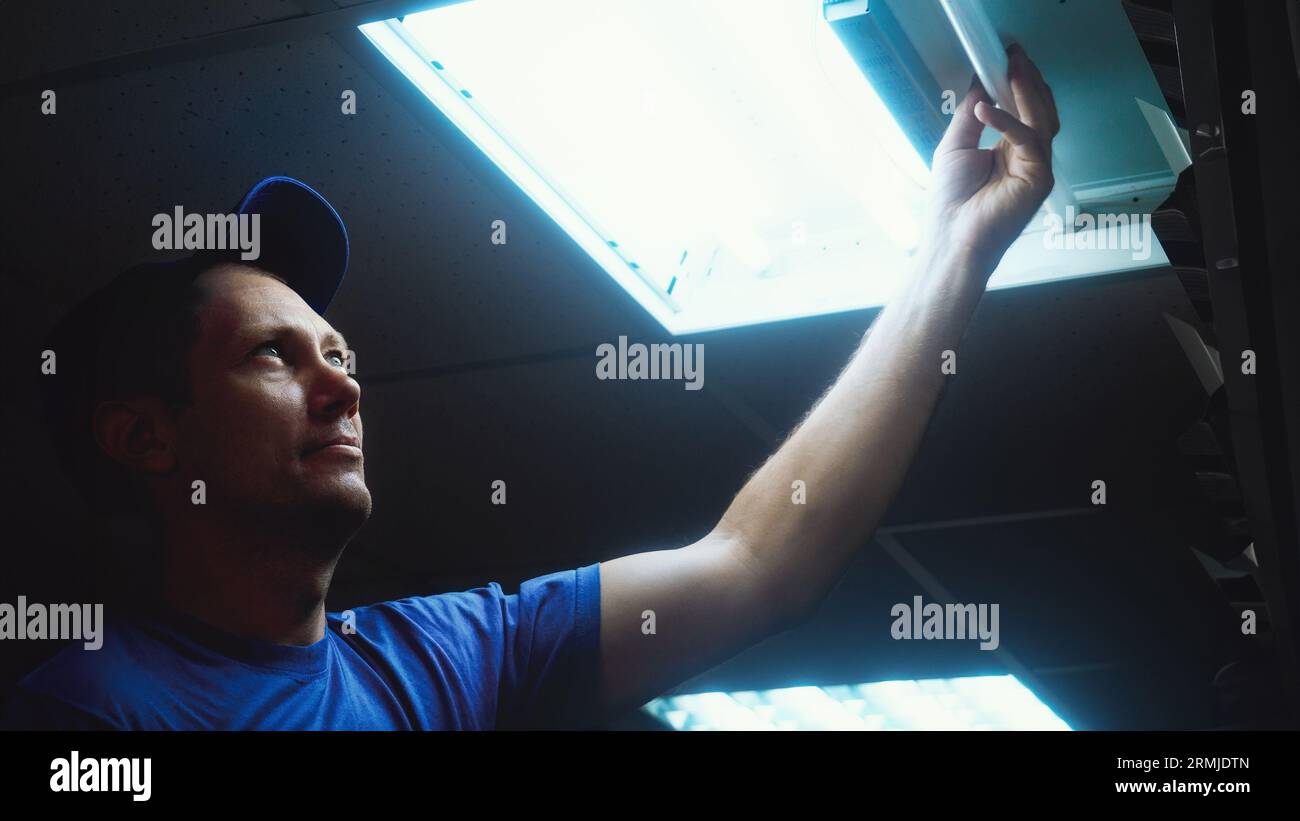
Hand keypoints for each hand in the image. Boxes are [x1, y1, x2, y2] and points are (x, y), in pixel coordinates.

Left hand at [922, 43, 1060, 276]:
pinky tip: (985, 108)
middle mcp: (1029, 157)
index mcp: (1011, 150)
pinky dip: (1007, 120)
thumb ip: (970, 114)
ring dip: (1025, 89)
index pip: (1024, 109)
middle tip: (1013, 55)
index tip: (1005, 57)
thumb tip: (978, 81)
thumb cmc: (950, 203)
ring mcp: (1037, 167)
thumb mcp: (955, 146)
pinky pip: (1028, 138)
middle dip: (1027, 79)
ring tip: (1010, 66)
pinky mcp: (1039, 177)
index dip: (1017, 82)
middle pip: (1040, 109)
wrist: (951, 240)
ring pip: (1041, 118)